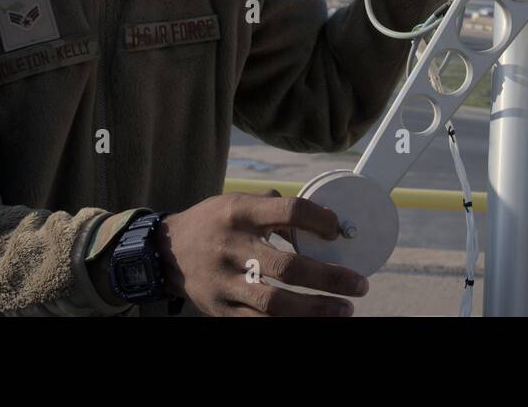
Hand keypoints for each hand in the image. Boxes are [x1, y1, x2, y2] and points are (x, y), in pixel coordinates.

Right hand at [153, 190, 368, 315]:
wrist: (167, 252)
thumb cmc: (214, 222)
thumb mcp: (238, 201)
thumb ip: (275, 205)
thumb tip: (324, 217)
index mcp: (240, 213)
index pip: (288, 211)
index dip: (319, 220)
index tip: (339, 231)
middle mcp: (232, 247)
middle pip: (287, 267)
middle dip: (329, 279)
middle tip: (360, 284)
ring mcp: (225, 282)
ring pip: (274, 302)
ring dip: (314, 310)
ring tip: (344, 310)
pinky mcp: (220, 310)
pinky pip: (258, 323)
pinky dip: (288, 325)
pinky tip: (314, 323)